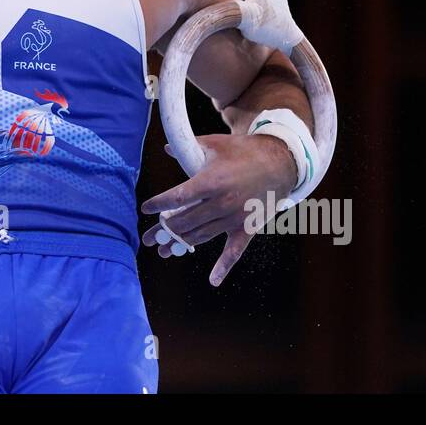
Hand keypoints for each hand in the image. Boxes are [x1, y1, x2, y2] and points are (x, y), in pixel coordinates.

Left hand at [141, 132, 296, 286]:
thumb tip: (166, 148)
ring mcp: (235, 217)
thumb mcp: (215, 144)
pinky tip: (213, 280)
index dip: (159, 204)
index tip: (146, 208)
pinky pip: (234, 251)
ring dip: (180, 244)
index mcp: (211, 181)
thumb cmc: (243, 150)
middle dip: (163, 230)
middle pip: (185, 221)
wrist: (280, 162)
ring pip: (201, 235)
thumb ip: (188, 147)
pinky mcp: (248, 227)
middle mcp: (221, 202)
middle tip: (148, 237)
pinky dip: (223, 266)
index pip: (178, 197)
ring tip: (163, 250)